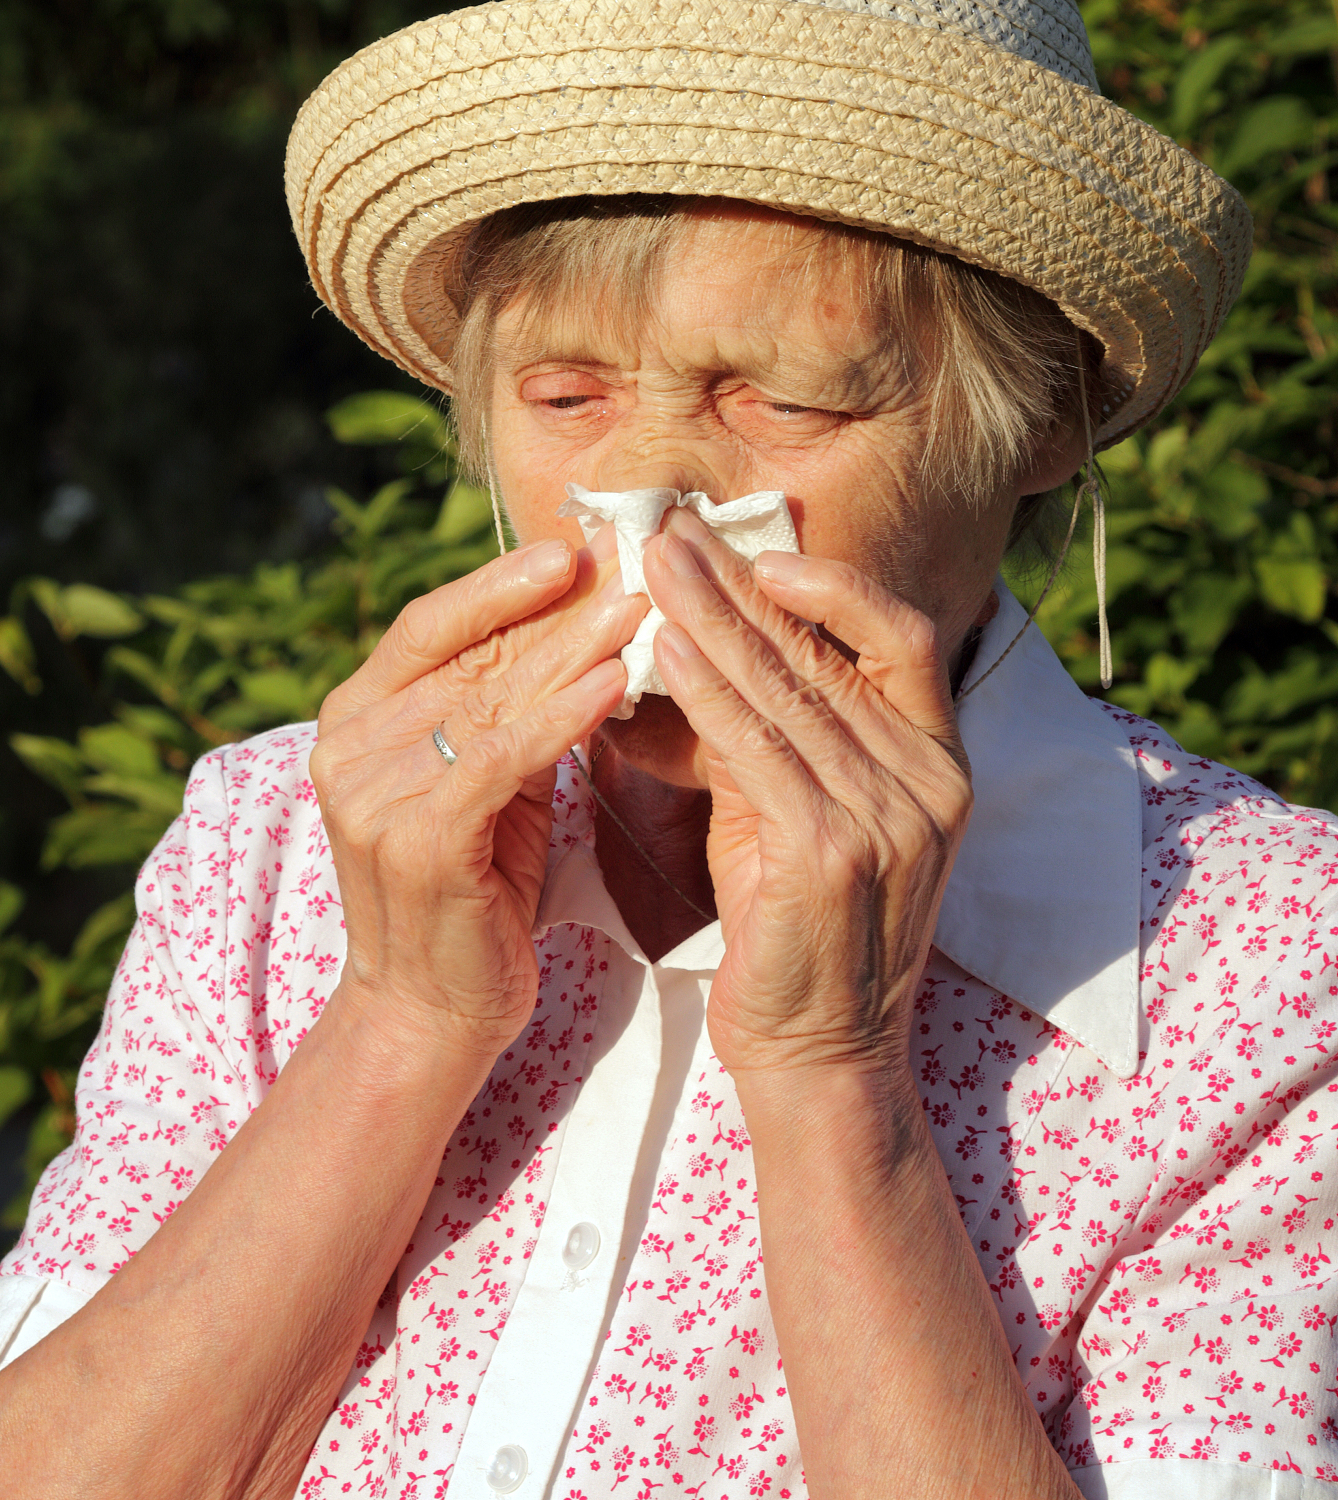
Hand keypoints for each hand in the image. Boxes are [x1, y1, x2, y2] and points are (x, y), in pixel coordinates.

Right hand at [311, 540, 638, 1066]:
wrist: (432, 1014)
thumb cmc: (473, 889)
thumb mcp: (488, 781)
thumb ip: (507, 703)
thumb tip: (581, 609)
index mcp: (356, 718)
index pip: (433, 625)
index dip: (503, 581)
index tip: (577, 543)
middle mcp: (349, 746)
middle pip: (472, 654)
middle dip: (559, 605)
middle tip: (633, 558)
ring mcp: (374, 794)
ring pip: (492, 697)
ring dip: (575, 646)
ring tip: (642, 605)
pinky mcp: (418, 840)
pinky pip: (502, 759)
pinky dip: (562, 716)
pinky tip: (614, 682)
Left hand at [643, 510, 972, 1081]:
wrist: (820, 1061)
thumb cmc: (800, 934)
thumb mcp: (801, 817)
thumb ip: (774, 737)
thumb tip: (699, 646)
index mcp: (937, 764)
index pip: (904, 637)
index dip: (835, 584)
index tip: (760, 549)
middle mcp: (928, 782)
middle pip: (828, 650)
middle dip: (740, 584)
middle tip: (671, 529)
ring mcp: (888, 818)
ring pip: (789, 689)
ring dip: (712, 619)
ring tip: (654, 569)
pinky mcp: (831, 853)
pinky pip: (758, 749)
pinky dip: (706, 693)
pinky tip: (663, 652)